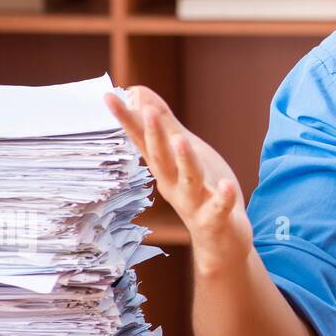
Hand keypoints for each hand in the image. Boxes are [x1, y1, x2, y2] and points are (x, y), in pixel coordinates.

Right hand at [105, 86, 252, 276]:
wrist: (220, 241)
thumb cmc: (200, 191)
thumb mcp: (183, 154)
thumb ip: (165, 125)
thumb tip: (139, 93)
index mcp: (165, 168)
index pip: (143, 141)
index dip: (127, 120)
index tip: (109, 96)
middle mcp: (174, 184)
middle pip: (161, 158)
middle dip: (154, 135)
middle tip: (147, 110)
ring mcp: (195, 203)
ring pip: (188, 179)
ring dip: (184, 161)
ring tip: (181, 141)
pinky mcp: (216, 218)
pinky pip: (219, 207)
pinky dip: (223, 197)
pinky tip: (226, 185)